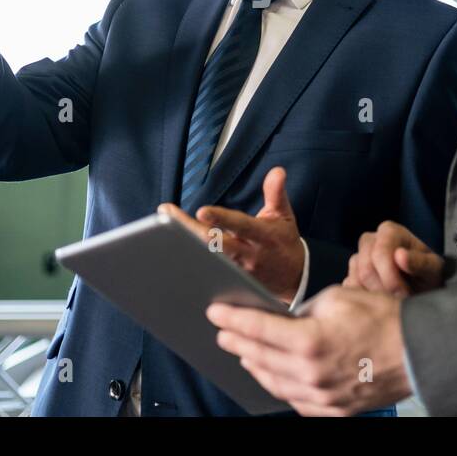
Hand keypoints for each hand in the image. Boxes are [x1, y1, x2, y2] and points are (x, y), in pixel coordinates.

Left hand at [159, 166, 304, 302]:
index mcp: (262, 236)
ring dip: (184, 247)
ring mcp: (239, 272)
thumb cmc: (283, 241)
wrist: (295, 278)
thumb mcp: (284, 215)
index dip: (221, 219)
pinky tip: (170, 255)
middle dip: (190, 231)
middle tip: (167, 216)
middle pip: (216, 244)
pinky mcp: (232, 284)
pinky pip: (208, 275)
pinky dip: (191, 265)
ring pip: (209, 261)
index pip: (240, 225)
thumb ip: (276, 192)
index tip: (202, 211)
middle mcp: (249, 255)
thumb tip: (277, 171)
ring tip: (161, 233)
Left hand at [206, 286, 410, 415]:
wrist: (420, 351)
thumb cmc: (382, 318)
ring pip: (274, 383)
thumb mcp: (338, 297)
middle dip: (238, 342)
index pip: (258, 329)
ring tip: (243, 353)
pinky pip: (296, 401)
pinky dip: (280, 387)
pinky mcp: (334, 410)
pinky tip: (272, 375)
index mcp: (310, 340)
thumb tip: (282, 318)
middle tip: (222, 331)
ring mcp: (322, 397)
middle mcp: (311, 374)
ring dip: (254, 366)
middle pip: (260, 357)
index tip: (215, 311)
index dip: (233, 319)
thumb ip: (303, 310)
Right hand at [344, 220, 443, 297]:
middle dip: (383, 290)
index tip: (404, 294)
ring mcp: (357, 257)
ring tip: (393, 299)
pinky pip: (350, 289)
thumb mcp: (433, 269)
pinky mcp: (350, 274)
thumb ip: (419, 262)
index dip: (391, 278)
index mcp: (389, 231)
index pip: (380, 254)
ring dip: (375, 296)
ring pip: (355, 281)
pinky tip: (381, 300)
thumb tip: (399, 255)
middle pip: (365, 270)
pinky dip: (365, 299)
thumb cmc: (428, 275)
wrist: (422, 288)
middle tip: (400, 300)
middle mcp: (370, 240)